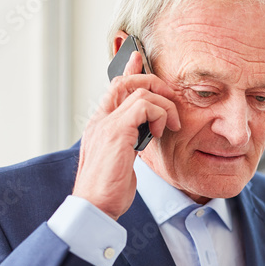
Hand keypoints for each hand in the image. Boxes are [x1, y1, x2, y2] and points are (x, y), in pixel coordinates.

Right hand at [72, 51, 180, 219]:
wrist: (94, 206)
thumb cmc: (108, 189)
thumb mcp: (122, 161)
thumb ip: (129, 143)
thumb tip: (142, 137)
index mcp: (100, 125)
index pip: (114, 89)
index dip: (128, 71)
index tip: (138, 58)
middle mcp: (100, 120)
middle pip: (124, 82)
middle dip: (153, 82)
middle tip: (170, 98)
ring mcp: (106, 124)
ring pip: (138, 91)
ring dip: (163, 105)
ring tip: (169, 126)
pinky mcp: (116, 133)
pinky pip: (143, 106)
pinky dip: (158, 115)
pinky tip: (160, 132)